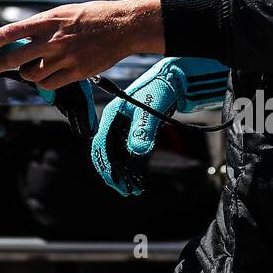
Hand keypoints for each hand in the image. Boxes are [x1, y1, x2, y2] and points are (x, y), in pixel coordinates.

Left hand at [0, 0, 163, 89]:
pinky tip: (45, 77)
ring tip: (31, 69)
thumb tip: (20, 37)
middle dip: (0, 65)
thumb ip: (41, 25)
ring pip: (31, 75)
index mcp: (47, 21)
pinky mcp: (76, 72)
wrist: (122, 26)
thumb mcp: (63, 12)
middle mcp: (52, 40)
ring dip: (26, 74)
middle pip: (14, 58)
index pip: (10, 33)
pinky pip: (49, 84)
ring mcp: (64, 58)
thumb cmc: (93, 16)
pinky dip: (43, 83)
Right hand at [91, 56, 227, 194]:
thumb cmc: (159, 89)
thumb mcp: (151, 109)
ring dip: (121, 173)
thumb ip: (144, 129)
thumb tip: (137, 151)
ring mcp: (121, 128)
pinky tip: (137, 178)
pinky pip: (125, 153)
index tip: (115, 180)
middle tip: (125, 190)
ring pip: (115, 155)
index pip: (101, 144)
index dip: (106, 164)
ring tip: (132, 189)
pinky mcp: (131, 131)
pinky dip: (129, 167)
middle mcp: (113, 122)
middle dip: (112, 173)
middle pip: (105, 152)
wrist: (171, 81)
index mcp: (111, 115)